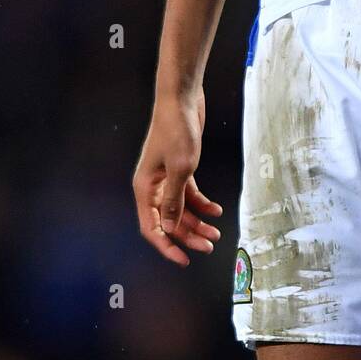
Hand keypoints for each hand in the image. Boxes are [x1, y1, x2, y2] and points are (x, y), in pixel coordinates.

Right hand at [132, 87, 222, 265]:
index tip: (183, 259)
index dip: (166, 246)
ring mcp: (166, 178)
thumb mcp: (180, 169)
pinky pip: (189, 194)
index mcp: (145, 189)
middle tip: (209, 245)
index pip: (152, 227)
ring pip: (181, 209)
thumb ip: (175, 201)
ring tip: (215, 232)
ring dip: (197, 221)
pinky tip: (215, 210)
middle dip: (188, 235)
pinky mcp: (179, 168)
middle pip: (169, 221)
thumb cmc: (177, 131)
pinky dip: (201, 203)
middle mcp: (153, 186)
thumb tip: (169, 229)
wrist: (181, 100)